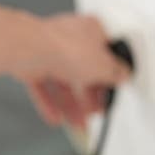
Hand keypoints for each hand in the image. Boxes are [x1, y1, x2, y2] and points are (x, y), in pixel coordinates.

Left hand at [12, 13, 132, 130]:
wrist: (30, 49)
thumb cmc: (65, 48)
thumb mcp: (104, 65)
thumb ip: (115, 73)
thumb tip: (124, 75)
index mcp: (91, 30)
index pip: (106, 53)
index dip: (110, 75)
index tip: (112, 91)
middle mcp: (69, 38)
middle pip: (83, 70)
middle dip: (89, 96)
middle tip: (94, 111)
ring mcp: (48, 50)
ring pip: (63, 81)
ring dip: (71, 104)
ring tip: (77, 123)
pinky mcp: (31, 63)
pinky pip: (43, 86)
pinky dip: (49, 103)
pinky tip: (55, 118)